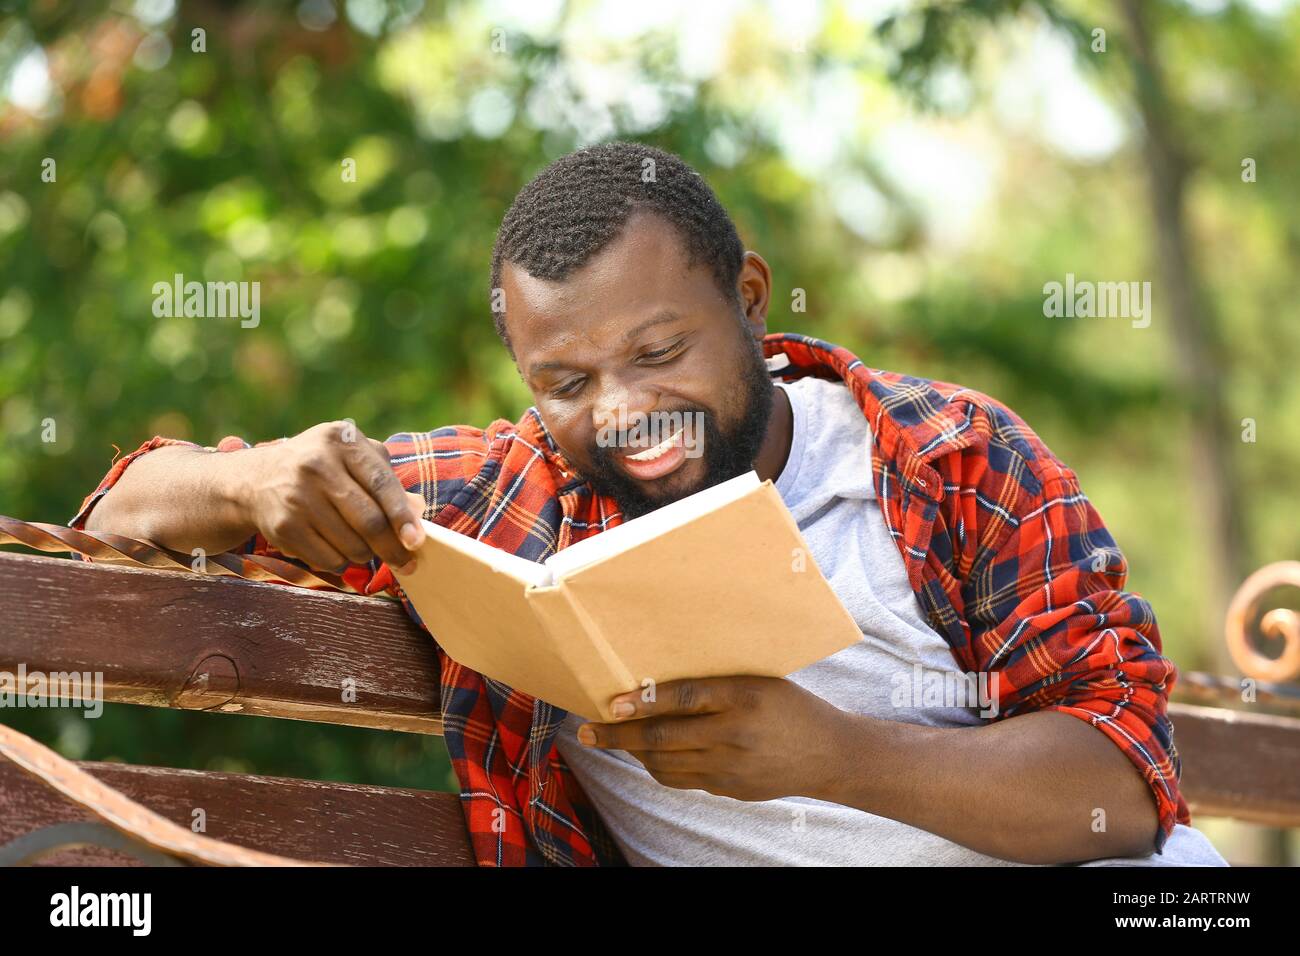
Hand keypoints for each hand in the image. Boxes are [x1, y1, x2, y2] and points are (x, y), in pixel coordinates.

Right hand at [241, 421, 425, 573]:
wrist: (256, 479)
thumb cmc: (323, 469)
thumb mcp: (352, 458)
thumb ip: (386, 480)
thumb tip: (417, 514)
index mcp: (341, 441)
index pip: (381, 483)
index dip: (402, 516)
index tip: (417, 541)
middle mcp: (316, 465)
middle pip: (368, 520)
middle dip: (392, 548)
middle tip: (406, 562)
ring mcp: (297, 496)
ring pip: (351, 545)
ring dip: (366, 554)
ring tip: (362, 546)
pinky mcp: (283, 525)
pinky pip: (328, 559)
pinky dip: (341, 562)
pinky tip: (336, 549)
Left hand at [576, 676, 846, 801]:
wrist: (829, 755)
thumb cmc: (789, 706)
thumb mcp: (758, 681)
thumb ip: (715, 683)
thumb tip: (657, 685)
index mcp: (743, 696)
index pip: (684, 698)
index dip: (645, 701)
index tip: (613, 702)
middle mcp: (734, 733)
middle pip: (663, 738)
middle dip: (618, 736)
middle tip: (586, 731)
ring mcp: (730, 767)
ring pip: (665, 764)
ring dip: (632, 753)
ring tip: (611, 739)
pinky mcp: (728, 788)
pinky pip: (681, 779)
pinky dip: (657, 767)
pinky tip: (646, 755)